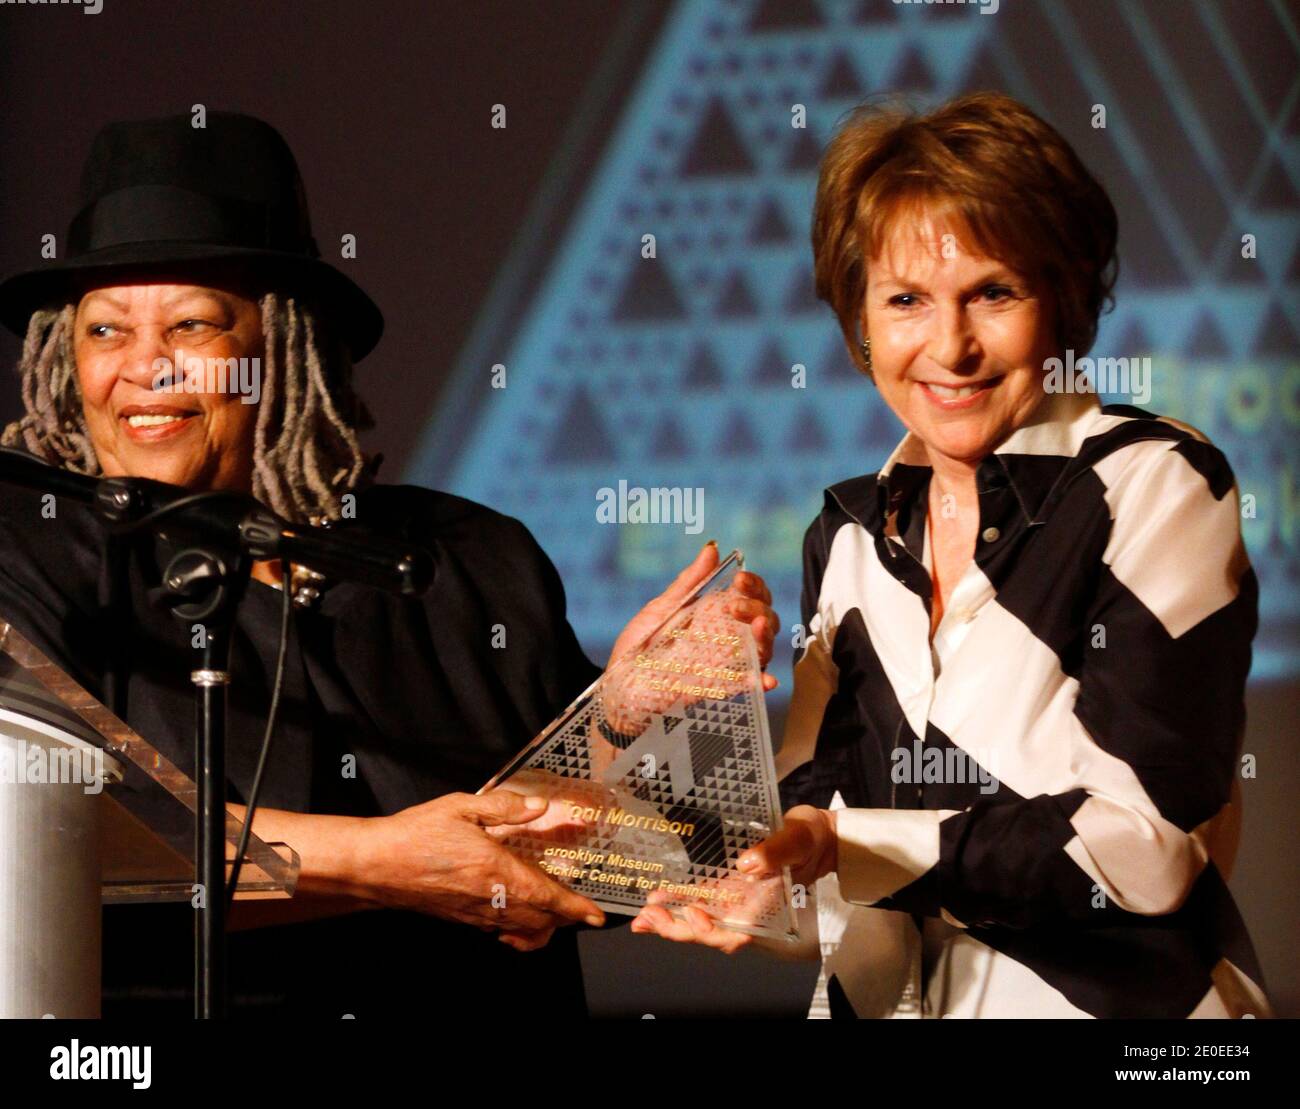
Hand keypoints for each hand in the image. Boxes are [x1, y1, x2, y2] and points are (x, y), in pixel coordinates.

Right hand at [354, 791, 606, 940]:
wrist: (375, 867)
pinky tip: (516, 913)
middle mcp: (491, 900)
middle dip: (565, 919)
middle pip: (542, 921)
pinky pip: (500, 932)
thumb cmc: (416, 834)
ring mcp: (476, 915)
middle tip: (580, 908)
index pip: (548, 897)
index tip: (596, 914)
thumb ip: (505, 807)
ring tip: (554, 911)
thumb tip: (539, 806)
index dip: (575, 909)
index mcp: (496, 871)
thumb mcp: (462, 807)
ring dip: (544, 925)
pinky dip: (518, 930)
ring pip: (523, 931)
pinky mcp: (462, 920)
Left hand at [607, 541, 778, 691]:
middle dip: (758, 607)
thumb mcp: (663, 607)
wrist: (620, 681)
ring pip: (763, 648)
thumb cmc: (642, 643)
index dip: (754, 585)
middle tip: (736, 606)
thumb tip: (712, 549)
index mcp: (718, 613)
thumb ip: (690, 581)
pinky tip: (767, 679)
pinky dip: (761, 681)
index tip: (740, 580)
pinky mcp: (720, 686)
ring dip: (765, 636)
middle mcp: (729, 636)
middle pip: (764, 618)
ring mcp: (727, 662)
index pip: (752, 594)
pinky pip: (747, 685)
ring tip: (757, 627)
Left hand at [627, 805, 836, 953]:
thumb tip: (748, 865)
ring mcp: (735, 900)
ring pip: (700, 919)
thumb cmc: (809, 839)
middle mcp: (746, 910)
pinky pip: (700, 899)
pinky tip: (656, 898)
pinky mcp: (727, 886)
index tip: (693, 913)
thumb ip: (775, 853)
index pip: (734, 932)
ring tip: (643, 916)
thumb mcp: (796, 841)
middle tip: (648, 918)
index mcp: (764, 906)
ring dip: (670, 920)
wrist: (814, 834)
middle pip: (709, 931)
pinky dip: (677, 901)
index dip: (710, 930)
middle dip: (677, 928)